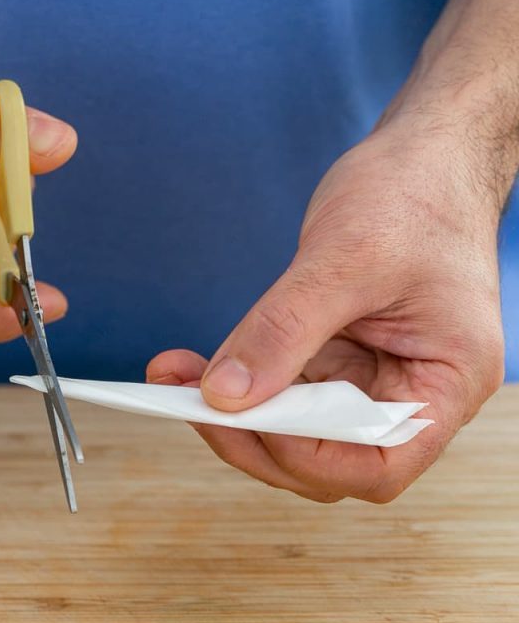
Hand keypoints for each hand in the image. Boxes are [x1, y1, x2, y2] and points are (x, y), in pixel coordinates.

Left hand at [147, 125, 504, 501]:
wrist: (424, 157)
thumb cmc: (415, 195)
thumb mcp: (347, 258)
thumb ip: (285, 330)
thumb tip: (225, 394)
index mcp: (446, 382)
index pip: (380, 464)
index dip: (312, 458)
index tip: (252, 419)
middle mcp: (410, 394)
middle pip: (330, 459)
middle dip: (255, 438)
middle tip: (188, 402)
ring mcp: (370, 381)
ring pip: (297, 434)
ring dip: (234, 416)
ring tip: (175, 377)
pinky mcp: (337, 362)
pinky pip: (284, 394)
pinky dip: (240, 385)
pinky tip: (195, 367)